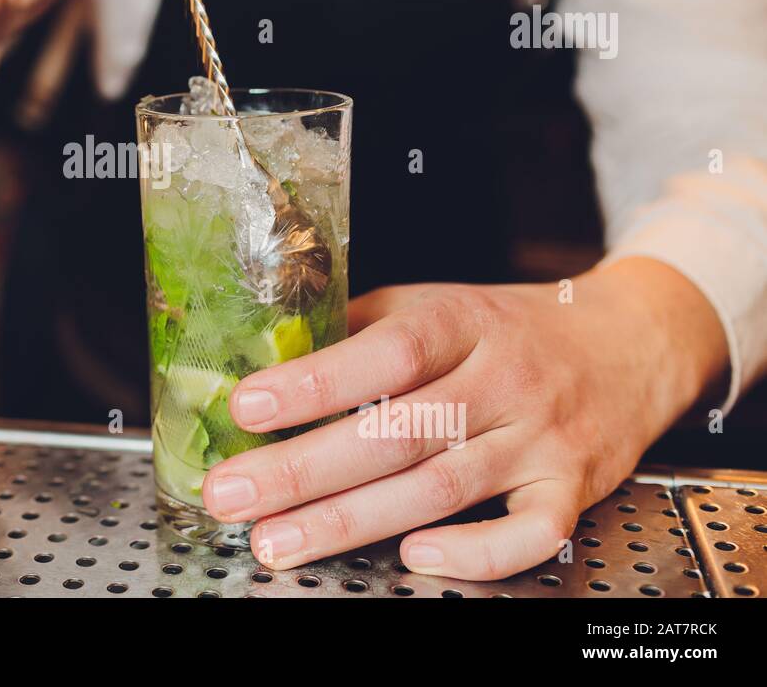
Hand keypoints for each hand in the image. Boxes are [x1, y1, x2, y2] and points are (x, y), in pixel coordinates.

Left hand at [201, 258, 727, 578]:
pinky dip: (475, 551)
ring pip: (440, 488)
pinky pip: (530, 532)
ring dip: (351, 521)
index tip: (246, 408)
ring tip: (278, 541)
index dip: (314, 383)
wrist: (628, 340)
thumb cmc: (510, 326)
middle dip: (304, 470)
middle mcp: (502, 380)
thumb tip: (271, 357)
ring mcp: (540, 438)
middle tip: (231, 495)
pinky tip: (412, 558)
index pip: (385, 353)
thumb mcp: (436, 302)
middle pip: (397, 432)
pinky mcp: (571, 488)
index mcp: (461, 323)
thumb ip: (361, 329)